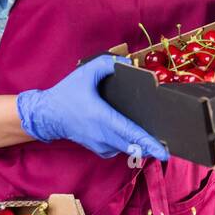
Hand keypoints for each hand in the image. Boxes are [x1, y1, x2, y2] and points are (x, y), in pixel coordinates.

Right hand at [17, 54, 168, 160]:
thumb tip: (127, 62)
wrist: (47, 115)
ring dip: (140, 144)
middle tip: (166, 144)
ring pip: (128, 148)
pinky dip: (128, 144)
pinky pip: (120, 149)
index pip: (130, 133)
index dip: (149, 143)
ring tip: (151, 138)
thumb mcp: (85, 73)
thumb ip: (106, 64)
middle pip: (134, 146)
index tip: (164, 152)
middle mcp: (103, 135)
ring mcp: (101, 145)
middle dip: (151, 146)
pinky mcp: (100, 150)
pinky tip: (132, 135)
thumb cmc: (66, 94)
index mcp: (101, 118)